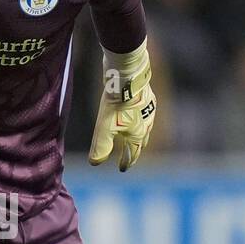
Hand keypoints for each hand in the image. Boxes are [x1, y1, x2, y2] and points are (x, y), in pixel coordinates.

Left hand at [89, 45, 155, 171]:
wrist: (128, 75)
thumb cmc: (117, 102)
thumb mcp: (105, 127)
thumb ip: (101, 146)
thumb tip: (95, 163)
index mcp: (138, 133)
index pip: (132, 153)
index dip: (126, 161)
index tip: (122, 169)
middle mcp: (147, 123)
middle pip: (141, 141)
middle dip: (134, 149)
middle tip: (130, 155)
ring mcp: (149, 109)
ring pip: (146, 126)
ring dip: (139, 133)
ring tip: (135, 135)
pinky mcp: (147, 95)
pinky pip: (145, 111)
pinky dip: (140, 117)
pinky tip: (137, 112)